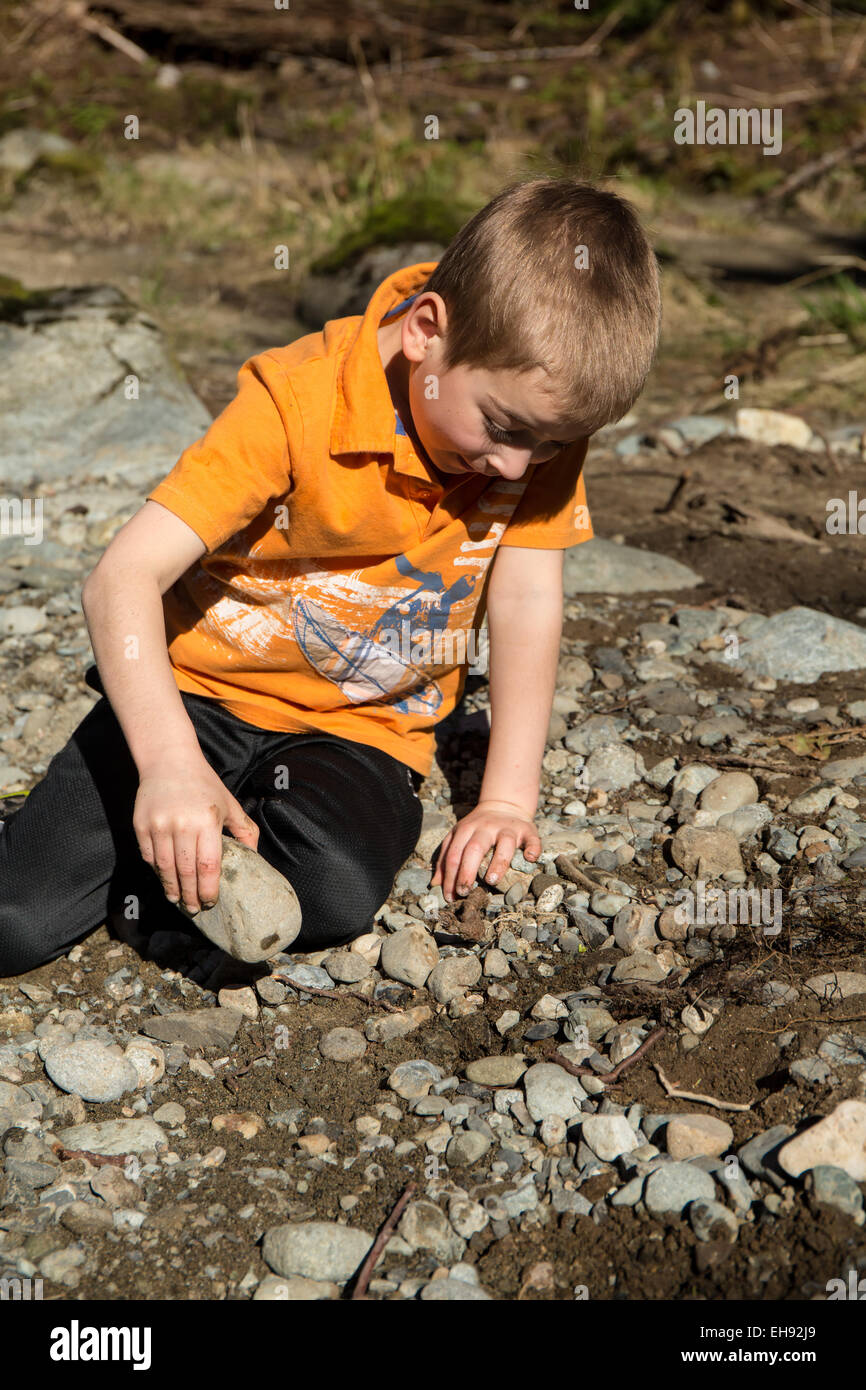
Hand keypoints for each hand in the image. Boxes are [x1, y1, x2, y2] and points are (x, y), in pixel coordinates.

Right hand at [133, 757, 259, 914]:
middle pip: (186, 872)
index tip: (210, 902)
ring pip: (165, 868)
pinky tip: (164, 879)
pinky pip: (149, 856)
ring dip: (171, 888)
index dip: (209, 890)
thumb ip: (244, 831)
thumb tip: (256, 858)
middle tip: (194, 910)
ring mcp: (159, 825)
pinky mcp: (141, 825)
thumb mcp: (229, 804)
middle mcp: (182, 825)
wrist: (168, 760)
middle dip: (191, 896)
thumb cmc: (204, 784)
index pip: (208, 867)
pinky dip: (156, 871)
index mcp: (208, 822)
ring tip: (178, 900)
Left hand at [430, 799, 541, 903]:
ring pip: (504, 843)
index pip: (454, 854)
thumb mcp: (458, 837)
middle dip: (467, 872)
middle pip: (474, 848)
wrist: (503, 806)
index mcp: (466, 829)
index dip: (450, 876)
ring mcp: (508, 828)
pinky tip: (530, 859)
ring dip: (498, 863)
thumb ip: (445, 857)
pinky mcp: (527, 830)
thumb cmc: (478, 829)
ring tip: (492, 880)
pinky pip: (532, 839)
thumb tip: (435, 883)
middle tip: (465, 892)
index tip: (451, 896)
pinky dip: (533, 848)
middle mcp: (486, 827)